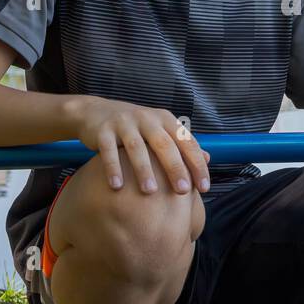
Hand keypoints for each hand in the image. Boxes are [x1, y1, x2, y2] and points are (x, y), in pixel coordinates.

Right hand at [70, 97, 211, 194]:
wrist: (96, 111)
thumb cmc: (135, 127)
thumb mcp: (160, 130)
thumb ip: (181, 144)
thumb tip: (207, 158)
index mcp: (165, 119)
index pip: (186, 142)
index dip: (197, 164)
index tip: (204, 187)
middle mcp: (147, 118)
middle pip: (164, 144)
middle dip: (175, 168)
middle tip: (182, 191)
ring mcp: (124, 123)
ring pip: (136, 148)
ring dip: (144, 170)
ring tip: (150, 192)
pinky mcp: (103, 130)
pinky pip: (109, 150)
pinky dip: (113, 168)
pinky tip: (117, 186)